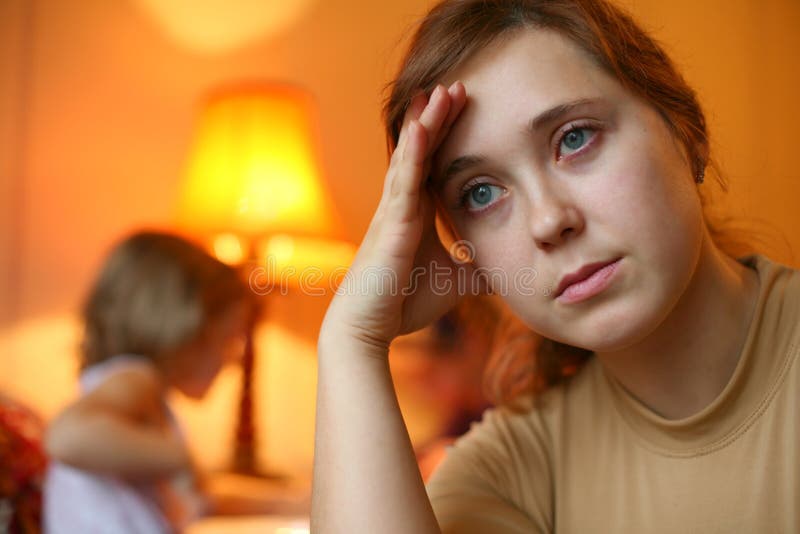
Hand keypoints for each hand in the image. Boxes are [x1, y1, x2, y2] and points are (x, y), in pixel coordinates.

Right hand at [321, 81, 472, 351]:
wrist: (370, 328)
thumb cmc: (404, 303)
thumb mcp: (457, 283)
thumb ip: (478, 270)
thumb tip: (508, 268)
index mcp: (416, 214)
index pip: (435, 164)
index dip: (448, 136)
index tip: (464, 108)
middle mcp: (403, 205)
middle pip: (423, 151)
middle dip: (439, 118)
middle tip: (457, 85)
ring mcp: (394, 211)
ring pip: (411, 157)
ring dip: (427, 123)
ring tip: (441, 91)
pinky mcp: (391, 224)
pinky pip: (404, 181)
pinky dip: (414, 153)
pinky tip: (422, 126)